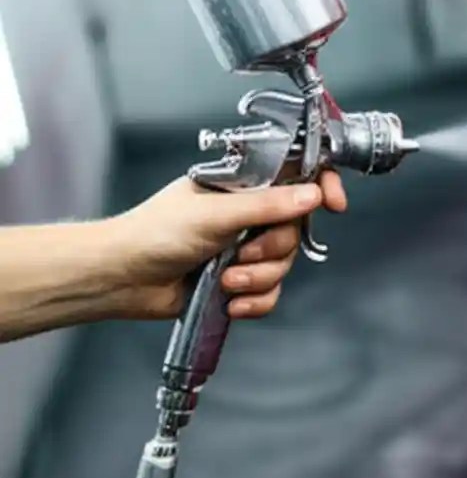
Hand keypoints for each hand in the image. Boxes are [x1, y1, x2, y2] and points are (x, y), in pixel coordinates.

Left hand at [108, 172, 347, 319]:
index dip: (321, 185)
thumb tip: (312, 195)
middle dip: (273, 250)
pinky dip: (254, 301)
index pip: (297, 174)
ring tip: (226, 282)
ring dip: (258, 278)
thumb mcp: (215, 213)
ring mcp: (244, 248)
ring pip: (285, 264)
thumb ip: (266, 206)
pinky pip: (271, 292)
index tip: (333, 204)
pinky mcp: (239, 281)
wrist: (122, 279)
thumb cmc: (154, 234)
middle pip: (295, 229)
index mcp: (243, 184)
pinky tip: (230, 303)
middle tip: (243, 254)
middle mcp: (248, 214)